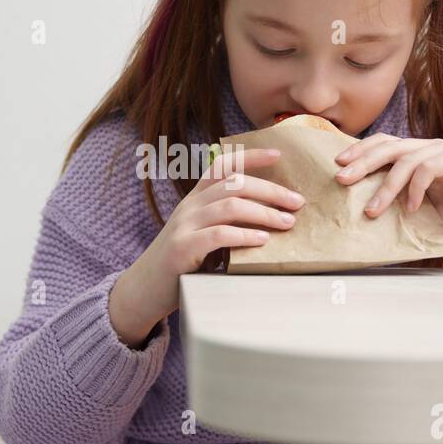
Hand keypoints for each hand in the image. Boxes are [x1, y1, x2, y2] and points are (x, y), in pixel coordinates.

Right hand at [127, 148, 305, 322]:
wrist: (144, 289)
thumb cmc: (182, 264)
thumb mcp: (203, 235)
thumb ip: (226, 223)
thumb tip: (270, 219)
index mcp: (195, 199)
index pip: (222, 166)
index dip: (250, 156)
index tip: (278, 154)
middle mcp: (189, 206)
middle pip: (234, 184)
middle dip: (271, 190)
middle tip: (297, 202)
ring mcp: (184, 225)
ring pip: (230, 206)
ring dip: (264, 213)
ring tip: (287, 222)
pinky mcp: (182, 248)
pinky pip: (218, 235)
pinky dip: (244, 235)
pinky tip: (262, 241)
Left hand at [333, 135, 442, 248]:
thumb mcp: (416, 207)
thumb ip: (394, 198)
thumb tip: (357, 208)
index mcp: (418, 154)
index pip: (384, 142)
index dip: (360, 149)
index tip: (337, 164)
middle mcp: (431, 148)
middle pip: (390, 146)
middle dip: (363, 162)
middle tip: (342, 180)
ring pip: (407, 159)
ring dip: (386, 186)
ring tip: (372, 211)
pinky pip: (430, 168)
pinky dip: (415, 188)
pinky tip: (410, 209)